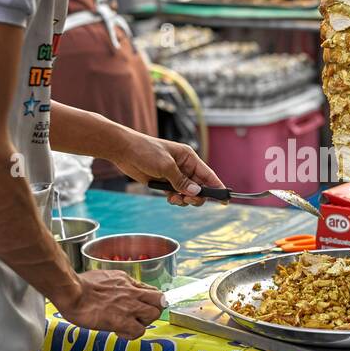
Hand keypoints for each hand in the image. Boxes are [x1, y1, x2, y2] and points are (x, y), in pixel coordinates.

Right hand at [54, 268, 163, 338]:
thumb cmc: (81, 285)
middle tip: (139, 317)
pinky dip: (131, 335)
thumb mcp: (105, 277)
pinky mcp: (122, 321)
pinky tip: (120, 333)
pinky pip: (139, 331)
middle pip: (160, 301)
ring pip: (153, 315)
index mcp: (127, 281)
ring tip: (129, 325)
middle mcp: (132, 292)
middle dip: (153, 311)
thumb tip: (118, 289)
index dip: (151, 301)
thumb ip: (118, 284)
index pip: (152, 290)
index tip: (144, 307)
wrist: (72, 292)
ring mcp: (129, 307)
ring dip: (143, 323)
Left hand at [108, 131, 225, 206]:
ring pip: (188, 193)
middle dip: (196, 196)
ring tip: (175, 198)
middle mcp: (184, 167)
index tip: (225, 200)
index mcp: (189, 157)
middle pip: (199, 187)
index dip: (217, 187)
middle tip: (188, 199)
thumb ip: (181, 181)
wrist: (124, 150)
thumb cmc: (146, 151)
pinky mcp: (164, 182)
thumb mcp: (166, 166)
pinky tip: (169, 198)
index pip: (208, 174)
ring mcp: (174, 175)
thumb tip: (196, 192)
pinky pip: (176, 195)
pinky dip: (175, 199)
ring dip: (184, 199)